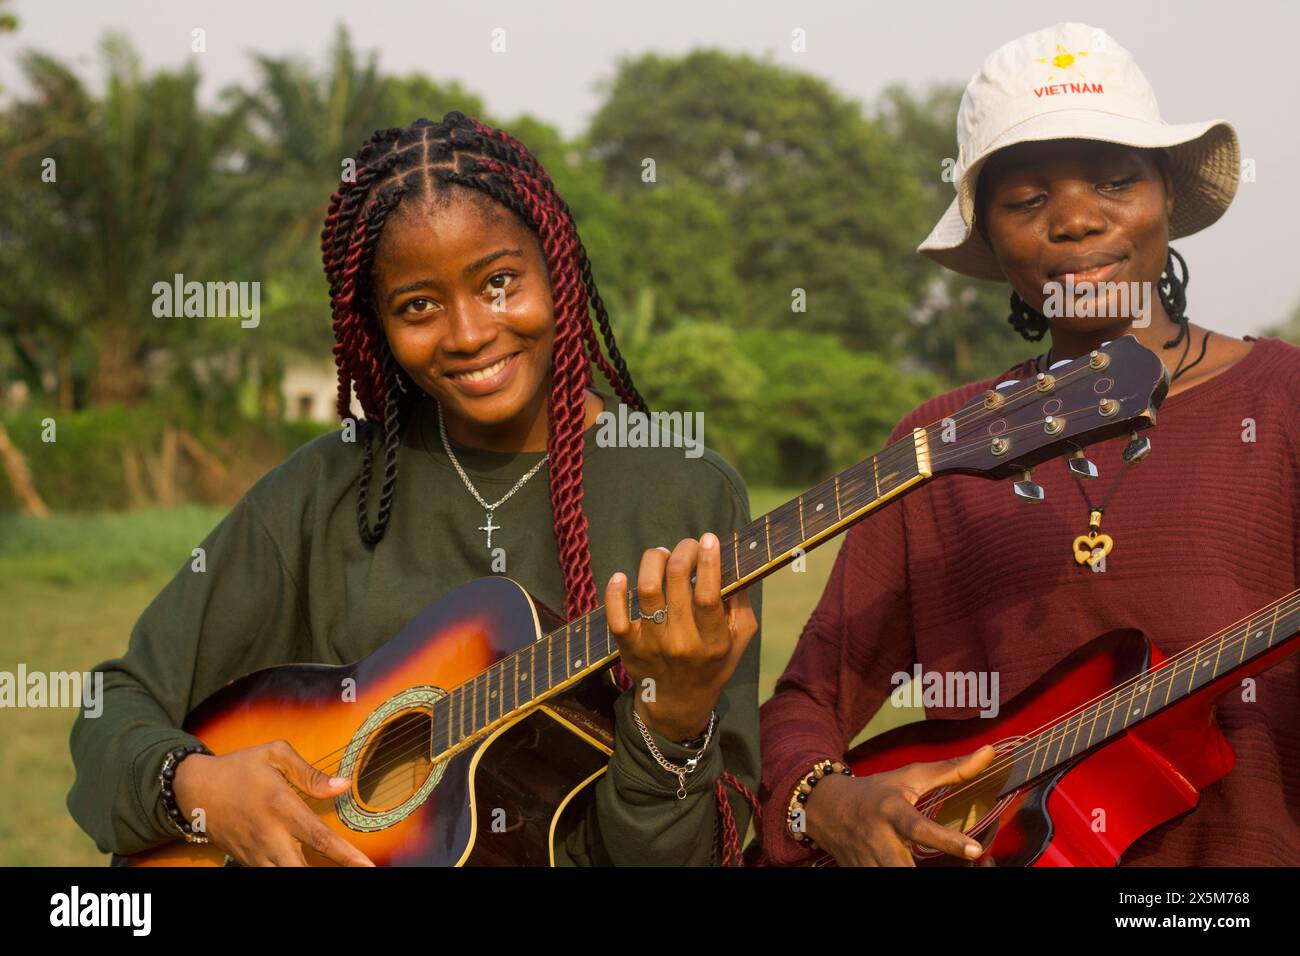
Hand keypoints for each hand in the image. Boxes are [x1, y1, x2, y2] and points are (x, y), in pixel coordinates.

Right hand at [172, 739, 374, 866]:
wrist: (193, 789)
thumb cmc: (238, 768)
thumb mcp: (274, 755)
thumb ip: (311, 773)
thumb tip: (343, 785)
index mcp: (282, 808)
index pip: (320, 838)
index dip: (346, 856)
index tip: (367, 866)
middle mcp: (270, 836)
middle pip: (301, 871)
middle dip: (329, 876)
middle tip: (356, 872)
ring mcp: (256, 852)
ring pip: (285, 877)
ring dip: (307, 876)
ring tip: (332, 871)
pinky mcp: (246, 860)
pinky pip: (271, 875)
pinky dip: (287, 874)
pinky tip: (301, 866)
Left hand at [605, 533, 756, 740]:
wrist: (679, 703)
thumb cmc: (713, 663)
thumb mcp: (740, 639)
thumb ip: (740, 603)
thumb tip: (731, 562)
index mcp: (713, 642)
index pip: (708, 595)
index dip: (708, 561)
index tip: (709, 539)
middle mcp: (682, 644)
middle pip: (677, 582)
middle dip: (683, 552)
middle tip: (688, 545)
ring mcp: (652, 645)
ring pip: (647, 589)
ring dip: (654, 560)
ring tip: (662, 554)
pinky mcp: (629, 647)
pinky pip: (616, 616)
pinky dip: (615, 592)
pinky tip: (621, 577)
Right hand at [803, 745, 996, 865]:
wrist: (824, 807)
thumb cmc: (875, 791)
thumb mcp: (910, 777)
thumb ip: (951, 769)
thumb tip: (989, 753)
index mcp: (891, 811)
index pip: (919, 828)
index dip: (947, 840)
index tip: (975, 849)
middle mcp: (878, 839)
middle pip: (902, 868)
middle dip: (920, 874)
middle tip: (962, 871)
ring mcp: (867, 861)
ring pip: (892, 878)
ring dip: (915, 879)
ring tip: (945, 873)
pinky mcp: (860, 874)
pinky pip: (882, 884)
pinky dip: (899, 881)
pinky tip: (915, 870)